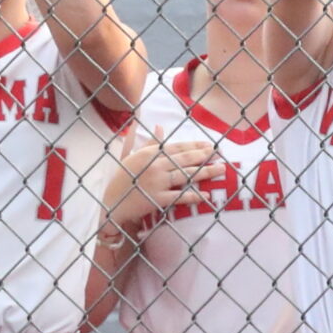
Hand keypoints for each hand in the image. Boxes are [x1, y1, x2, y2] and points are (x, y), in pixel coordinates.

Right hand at [104, 133, 219, 231]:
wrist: (111, 204)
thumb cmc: (122, 180)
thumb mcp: (132, 157)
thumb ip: (149, 143)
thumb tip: (160, 127)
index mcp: (148, 154)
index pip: (176, 147)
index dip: (194, 145)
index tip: (209, 145)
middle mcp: (154, 166)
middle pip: (184, 159)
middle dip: (204, 156)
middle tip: (220, 154)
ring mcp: (157, 183)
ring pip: (186, 175)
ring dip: (205, 172)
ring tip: (220, 169)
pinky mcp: (157, 199)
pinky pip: (179, 197)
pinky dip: (193, 196)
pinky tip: (207, 195)